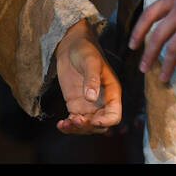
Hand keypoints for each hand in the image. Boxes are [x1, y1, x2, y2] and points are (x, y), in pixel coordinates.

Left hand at [54, 19, 122, 134]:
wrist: (71, 46)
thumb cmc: (85, 50)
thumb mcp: (90, 61)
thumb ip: (91, 79)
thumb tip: (91, 98)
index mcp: (112, 92)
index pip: (114, 115)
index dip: (106, 122)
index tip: (94, 121)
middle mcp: (102, 102)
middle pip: (100, 125)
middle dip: (89, 127)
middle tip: (75, 120)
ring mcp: (88, 105)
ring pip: (87, 126)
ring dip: (77, 129)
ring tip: (65, 123)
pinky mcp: (75, 105)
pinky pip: (74, 121)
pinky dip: (68, 126)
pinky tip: (60, 124)